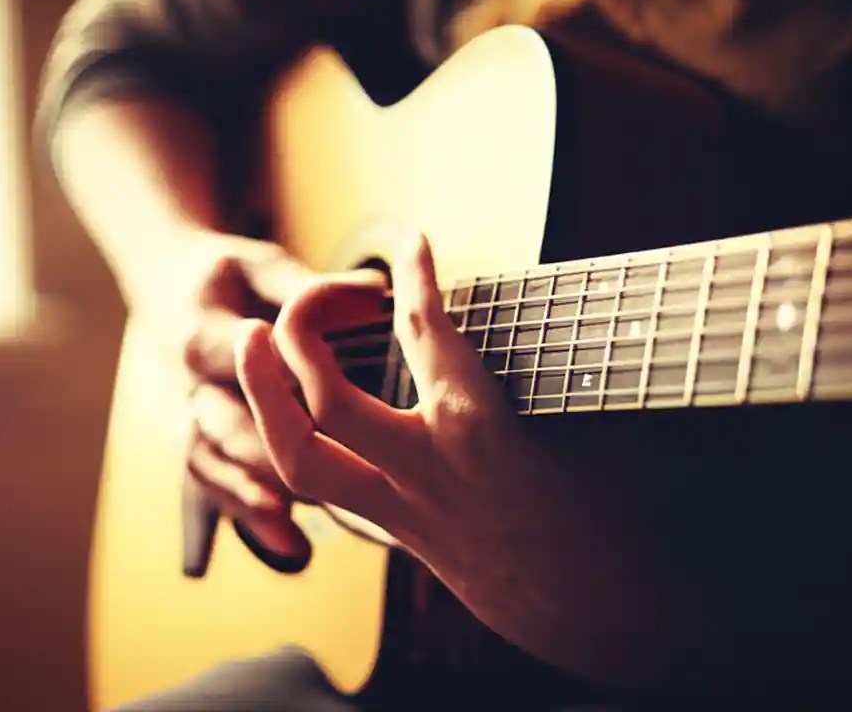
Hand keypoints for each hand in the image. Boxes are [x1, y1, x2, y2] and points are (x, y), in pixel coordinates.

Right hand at [132, 227, 319, 558]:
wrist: (169, 291)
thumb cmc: (226, 276)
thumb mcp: (258, 265)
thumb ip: (308, 284)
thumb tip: (375, 291)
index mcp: (199, 330)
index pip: (240, 354)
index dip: (285, 367)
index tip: (333, 384)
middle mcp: (189, 383)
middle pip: (224, 422)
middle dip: (265, 448)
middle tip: (316, 473)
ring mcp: (193, 419)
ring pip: (216, 464)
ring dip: (252, 495)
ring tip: (295, 524)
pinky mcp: (204, 446)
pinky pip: (218, 489)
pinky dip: (249, 519)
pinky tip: (293, 549)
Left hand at [235, 232, 700, 685]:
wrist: (588, 607)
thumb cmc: (600, 511)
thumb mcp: (581, 424)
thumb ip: (525, 371)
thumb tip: (487, 323)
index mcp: (478, 430)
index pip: (427, 332)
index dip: (414, 276)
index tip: (410, 243)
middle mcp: (424, 468)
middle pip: (327, 399)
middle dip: (301, 336)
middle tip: (301, 297)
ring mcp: (400, 508)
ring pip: (299, 458)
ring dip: (262, 398)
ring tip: (250, 343)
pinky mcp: (391, 532)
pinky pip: (319, 486)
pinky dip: (291, 441)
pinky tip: (283, 407)